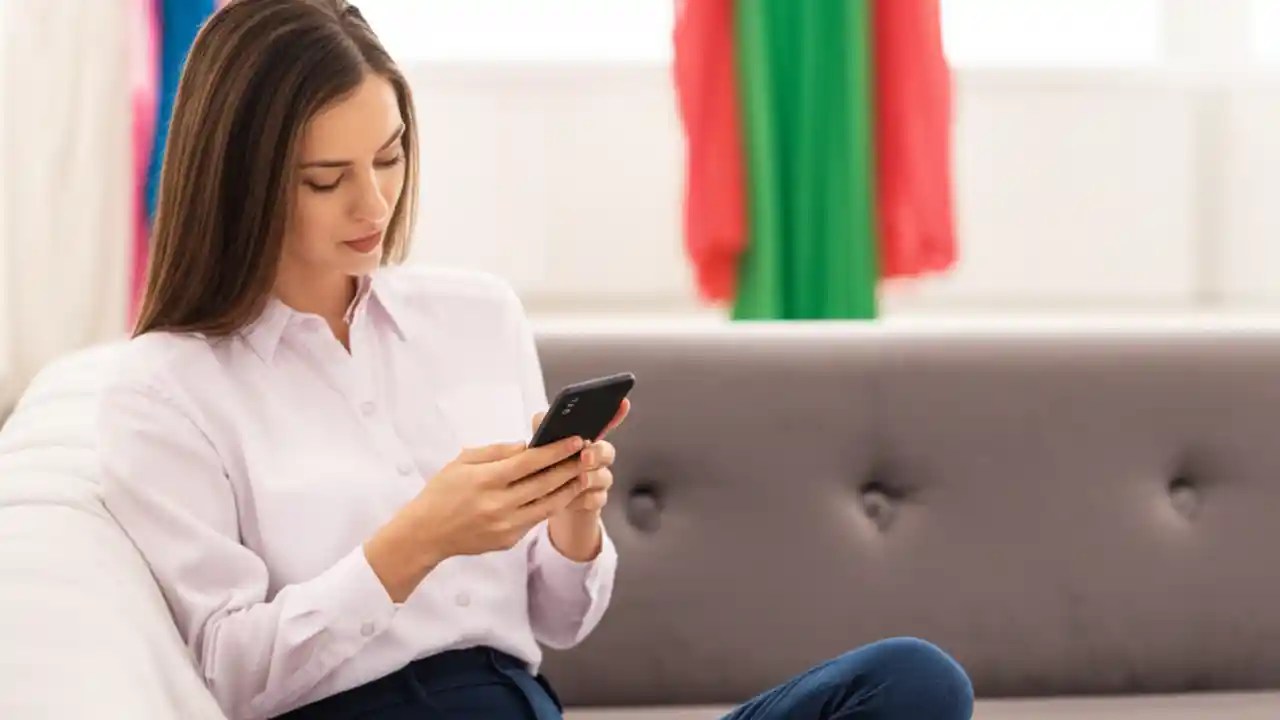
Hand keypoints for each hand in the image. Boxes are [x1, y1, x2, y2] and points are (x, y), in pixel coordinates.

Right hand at [365, 435, 588, 600]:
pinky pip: (536, 519)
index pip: (530, 462)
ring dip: (570, 488)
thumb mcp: (462, 462)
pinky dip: (551, 504)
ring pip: (548, 505)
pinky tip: (563, 493)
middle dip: (571, 467)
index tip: (576, 439)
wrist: (425, 534)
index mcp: (486, 481)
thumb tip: (527, 445)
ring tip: (583, 474)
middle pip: (545, 483)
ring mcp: (505, 526)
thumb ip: (496, 452)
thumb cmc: (442, 492)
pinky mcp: (508, 540)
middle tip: (589, 454)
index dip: (557, 450)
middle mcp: (498, 505)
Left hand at [531, 398, 630, 513]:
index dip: (615, 414)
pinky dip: (585, 500)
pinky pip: (598, 499)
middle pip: (607, 451)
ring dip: (591, 477)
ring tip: (579, 479)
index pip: (603, 424)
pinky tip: (571, 500)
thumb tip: (541, 416)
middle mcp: (596, 458)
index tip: (623, 402)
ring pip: (604, 476)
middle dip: (598, 452)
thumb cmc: (545, 470)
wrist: (546, 505)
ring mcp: (598, 480)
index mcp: (584, 441)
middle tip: (585, 455)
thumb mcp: (540, 449)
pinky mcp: (595, 501)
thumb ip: (544, 431)